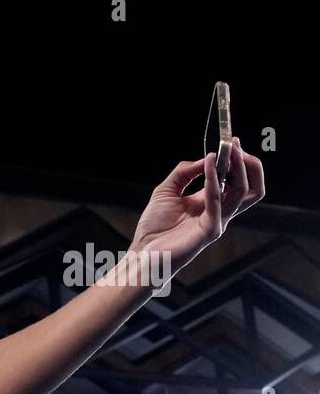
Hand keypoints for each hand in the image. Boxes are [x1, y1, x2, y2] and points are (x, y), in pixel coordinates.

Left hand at [129, 137, 264, 278]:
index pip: (237, 180)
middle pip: (250, 187)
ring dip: (237, 168)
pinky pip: (217, 202)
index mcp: (212, 202)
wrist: (143, 252)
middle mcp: (220, 211)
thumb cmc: (155, 225)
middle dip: (248, 164)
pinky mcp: (209, 231)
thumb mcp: (167, 190)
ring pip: (243, 193)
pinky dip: (213, 181)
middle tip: (237, 145)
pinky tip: (207, 164)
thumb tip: (205, 157)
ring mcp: (218, 221)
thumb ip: (184, 172)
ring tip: (229, 150)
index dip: (238, 160)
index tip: (232, 141)